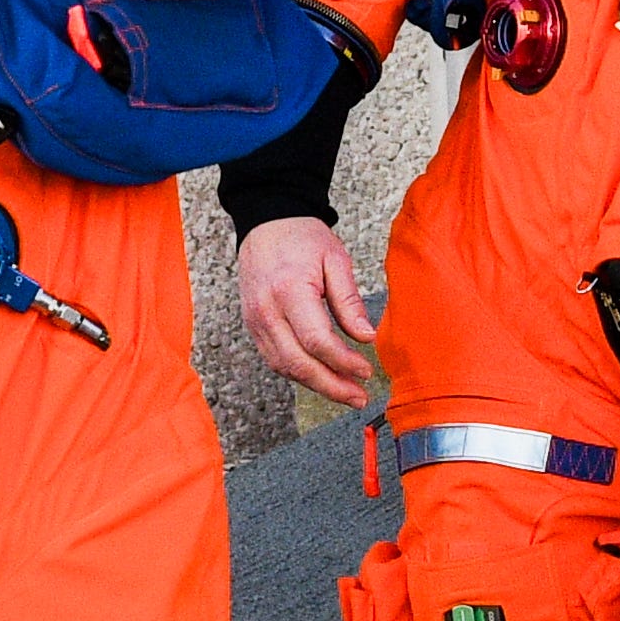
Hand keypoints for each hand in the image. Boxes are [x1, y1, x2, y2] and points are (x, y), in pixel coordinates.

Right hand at [237, 218, 376, 407]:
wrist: (266, 224)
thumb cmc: (302, 238)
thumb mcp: (335, 260)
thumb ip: (349, 301)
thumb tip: (366, 337)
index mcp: (288, 291)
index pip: (316, 341)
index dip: (343, 362)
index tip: (366, 371)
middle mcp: (266, 311)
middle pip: (298, 363)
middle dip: (331, 386)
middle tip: (359, 397)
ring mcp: (255, 321)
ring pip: (284, 367)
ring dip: (316, 385)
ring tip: (346, 393)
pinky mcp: (253, 326)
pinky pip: (274, 359)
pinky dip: (299, 374)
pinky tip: (321, 377)